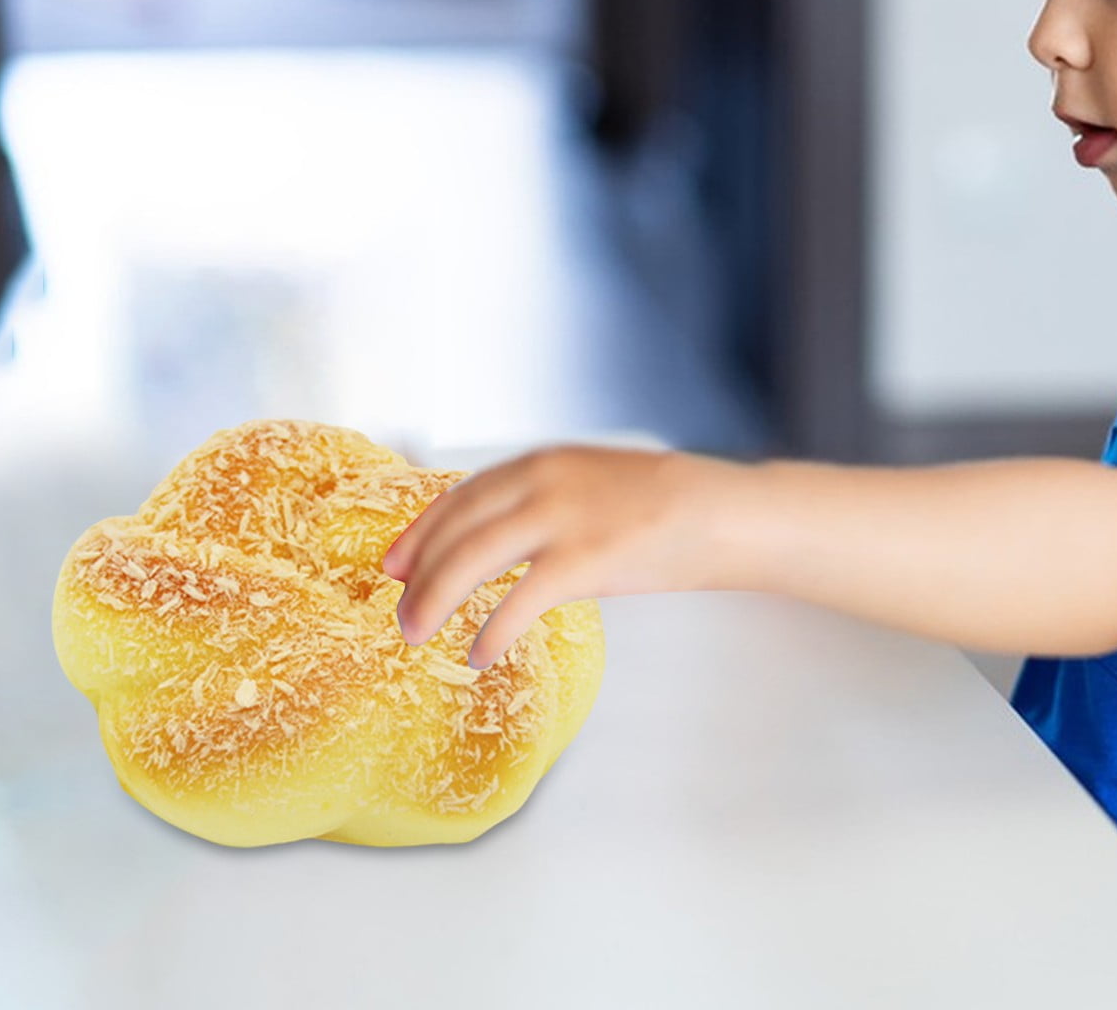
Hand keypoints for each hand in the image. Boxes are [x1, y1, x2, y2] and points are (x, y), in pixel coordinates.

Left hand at [380, 443, 731, 668]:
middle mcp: (541, 482)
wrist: (721, 511)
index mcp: (542, 462)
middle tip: (397, 608)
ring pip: (471, 560)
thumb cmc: (663, 504)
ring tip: (416, 634)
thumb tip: (500, 542)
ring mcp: (562, 519)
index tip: (395, 562)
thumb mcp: (591, 483)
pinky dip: (491, 631)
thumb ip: (543, 501)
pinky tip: (480, 653)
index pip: (461, 496)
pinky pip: (518, 601)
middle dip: (417, 572)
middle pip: (456, 528)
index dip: (421, 531)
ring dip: (435, 600)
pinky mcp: (585, 560)